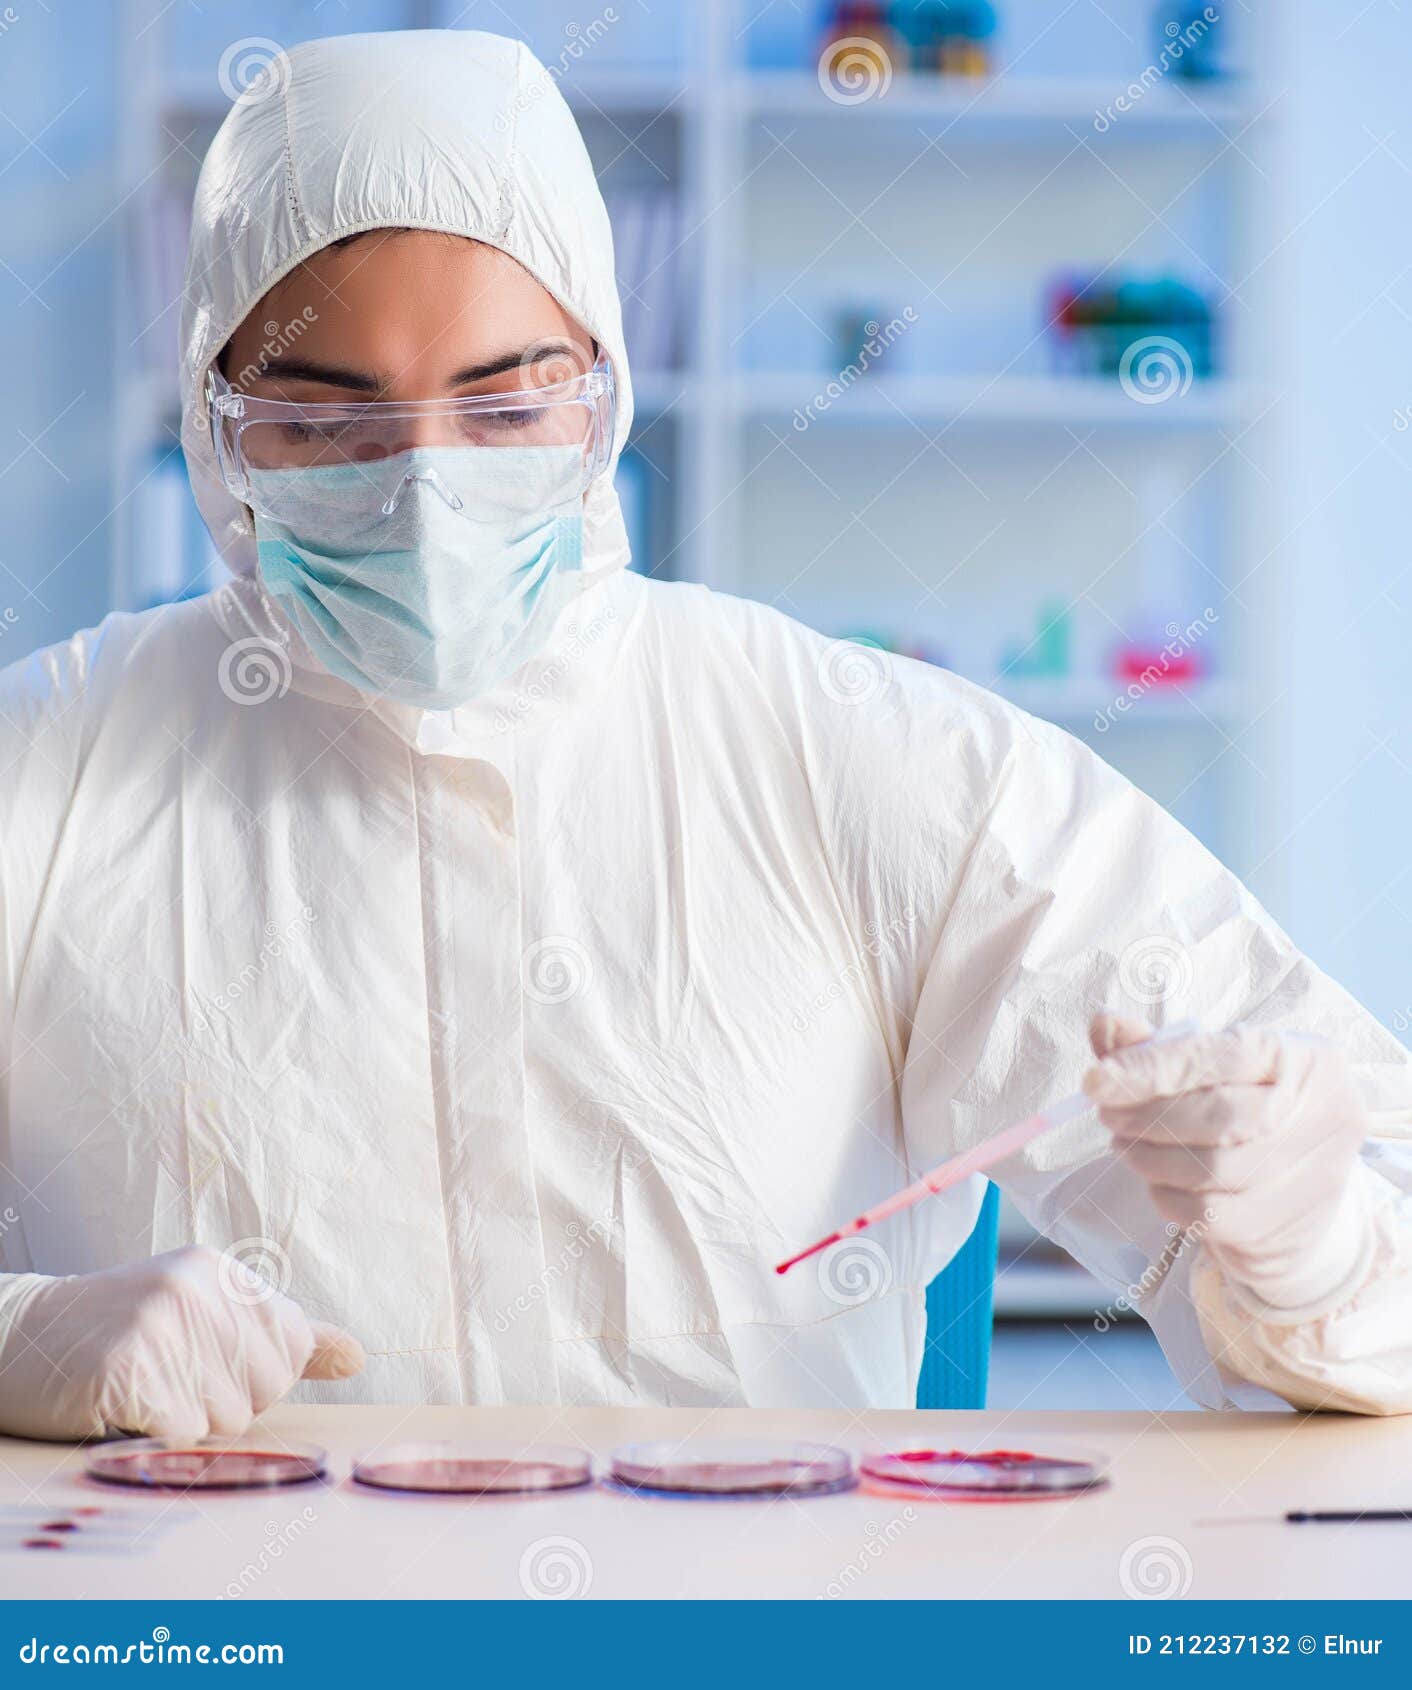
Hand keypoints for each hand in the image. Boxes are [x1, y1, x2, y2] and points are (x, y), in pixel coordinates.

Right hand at [0, 1245, 363, 1441]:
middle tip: (166, 1381)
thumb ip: (279, 1337)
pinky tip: (124, 1411)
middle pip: (265, 1388)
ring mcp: (162, 1325)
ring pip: (225, 1420)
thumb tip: (358, 1356)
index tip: (204, 1362)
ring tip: (143, 1392)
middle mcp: (198, 1290)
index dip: (254, 1374)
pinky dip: (155, 1440)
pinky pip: (181, 1436)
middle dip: (221, 1404)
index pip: (293, 1345)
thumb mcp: (201, 1316)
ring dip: (184, 1424)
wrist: (16, 1343)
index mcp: (222, 1274)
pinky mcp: (128, 1369)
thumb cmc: (116, 1336)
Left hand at [1084, 1017, 1371, 1311]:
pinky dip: (1166, 1194)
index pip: (1223, 1055)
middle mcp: (1323, 1114)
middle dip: (1148, 1115)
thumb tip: (1105, 1026)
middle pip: (1219, 1116)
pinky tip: (1157, 1179)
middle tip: (1109, 1115)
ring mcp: (1310, 1176)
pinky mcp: (1284, 1225)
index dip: (1155, 1068)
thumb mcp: (1214, 1067)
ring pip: (1209, 1169)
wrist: (1300, 1197)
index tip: (1097, 1080)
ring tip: (1127, 1144)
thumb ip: (1157, 1046)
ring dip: (1149, 1156)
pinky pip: (1205, 1212)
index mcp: (1308, 1059)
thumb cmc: (1248, 1110)